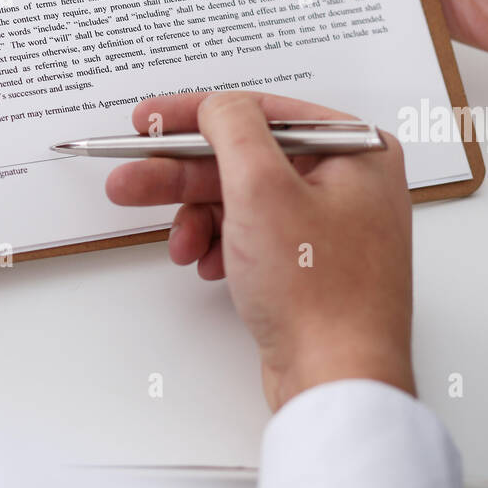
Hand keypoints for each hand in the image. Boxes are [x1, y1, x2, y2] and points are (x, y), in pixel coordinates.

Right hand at [107, 91, 413, 412]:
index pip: (263, 112)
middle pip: (246, 159)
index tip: (150, 120)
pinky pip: (254, 236)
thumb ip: (233, 129)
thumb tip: (217, 105)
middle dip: (183, 175)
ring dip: (200, 217)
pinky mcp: (311, 266)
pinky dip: (223, 245)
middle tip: (131, 179)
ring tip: (177, 242)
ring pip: (244, 201)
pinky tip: (209, 263)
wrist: (337, 382)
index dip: (196, 115)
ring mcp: (331, 227)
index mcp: (356, 150)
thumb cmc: (321, 292)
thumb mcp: (262, 188)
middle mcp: (350, 183)